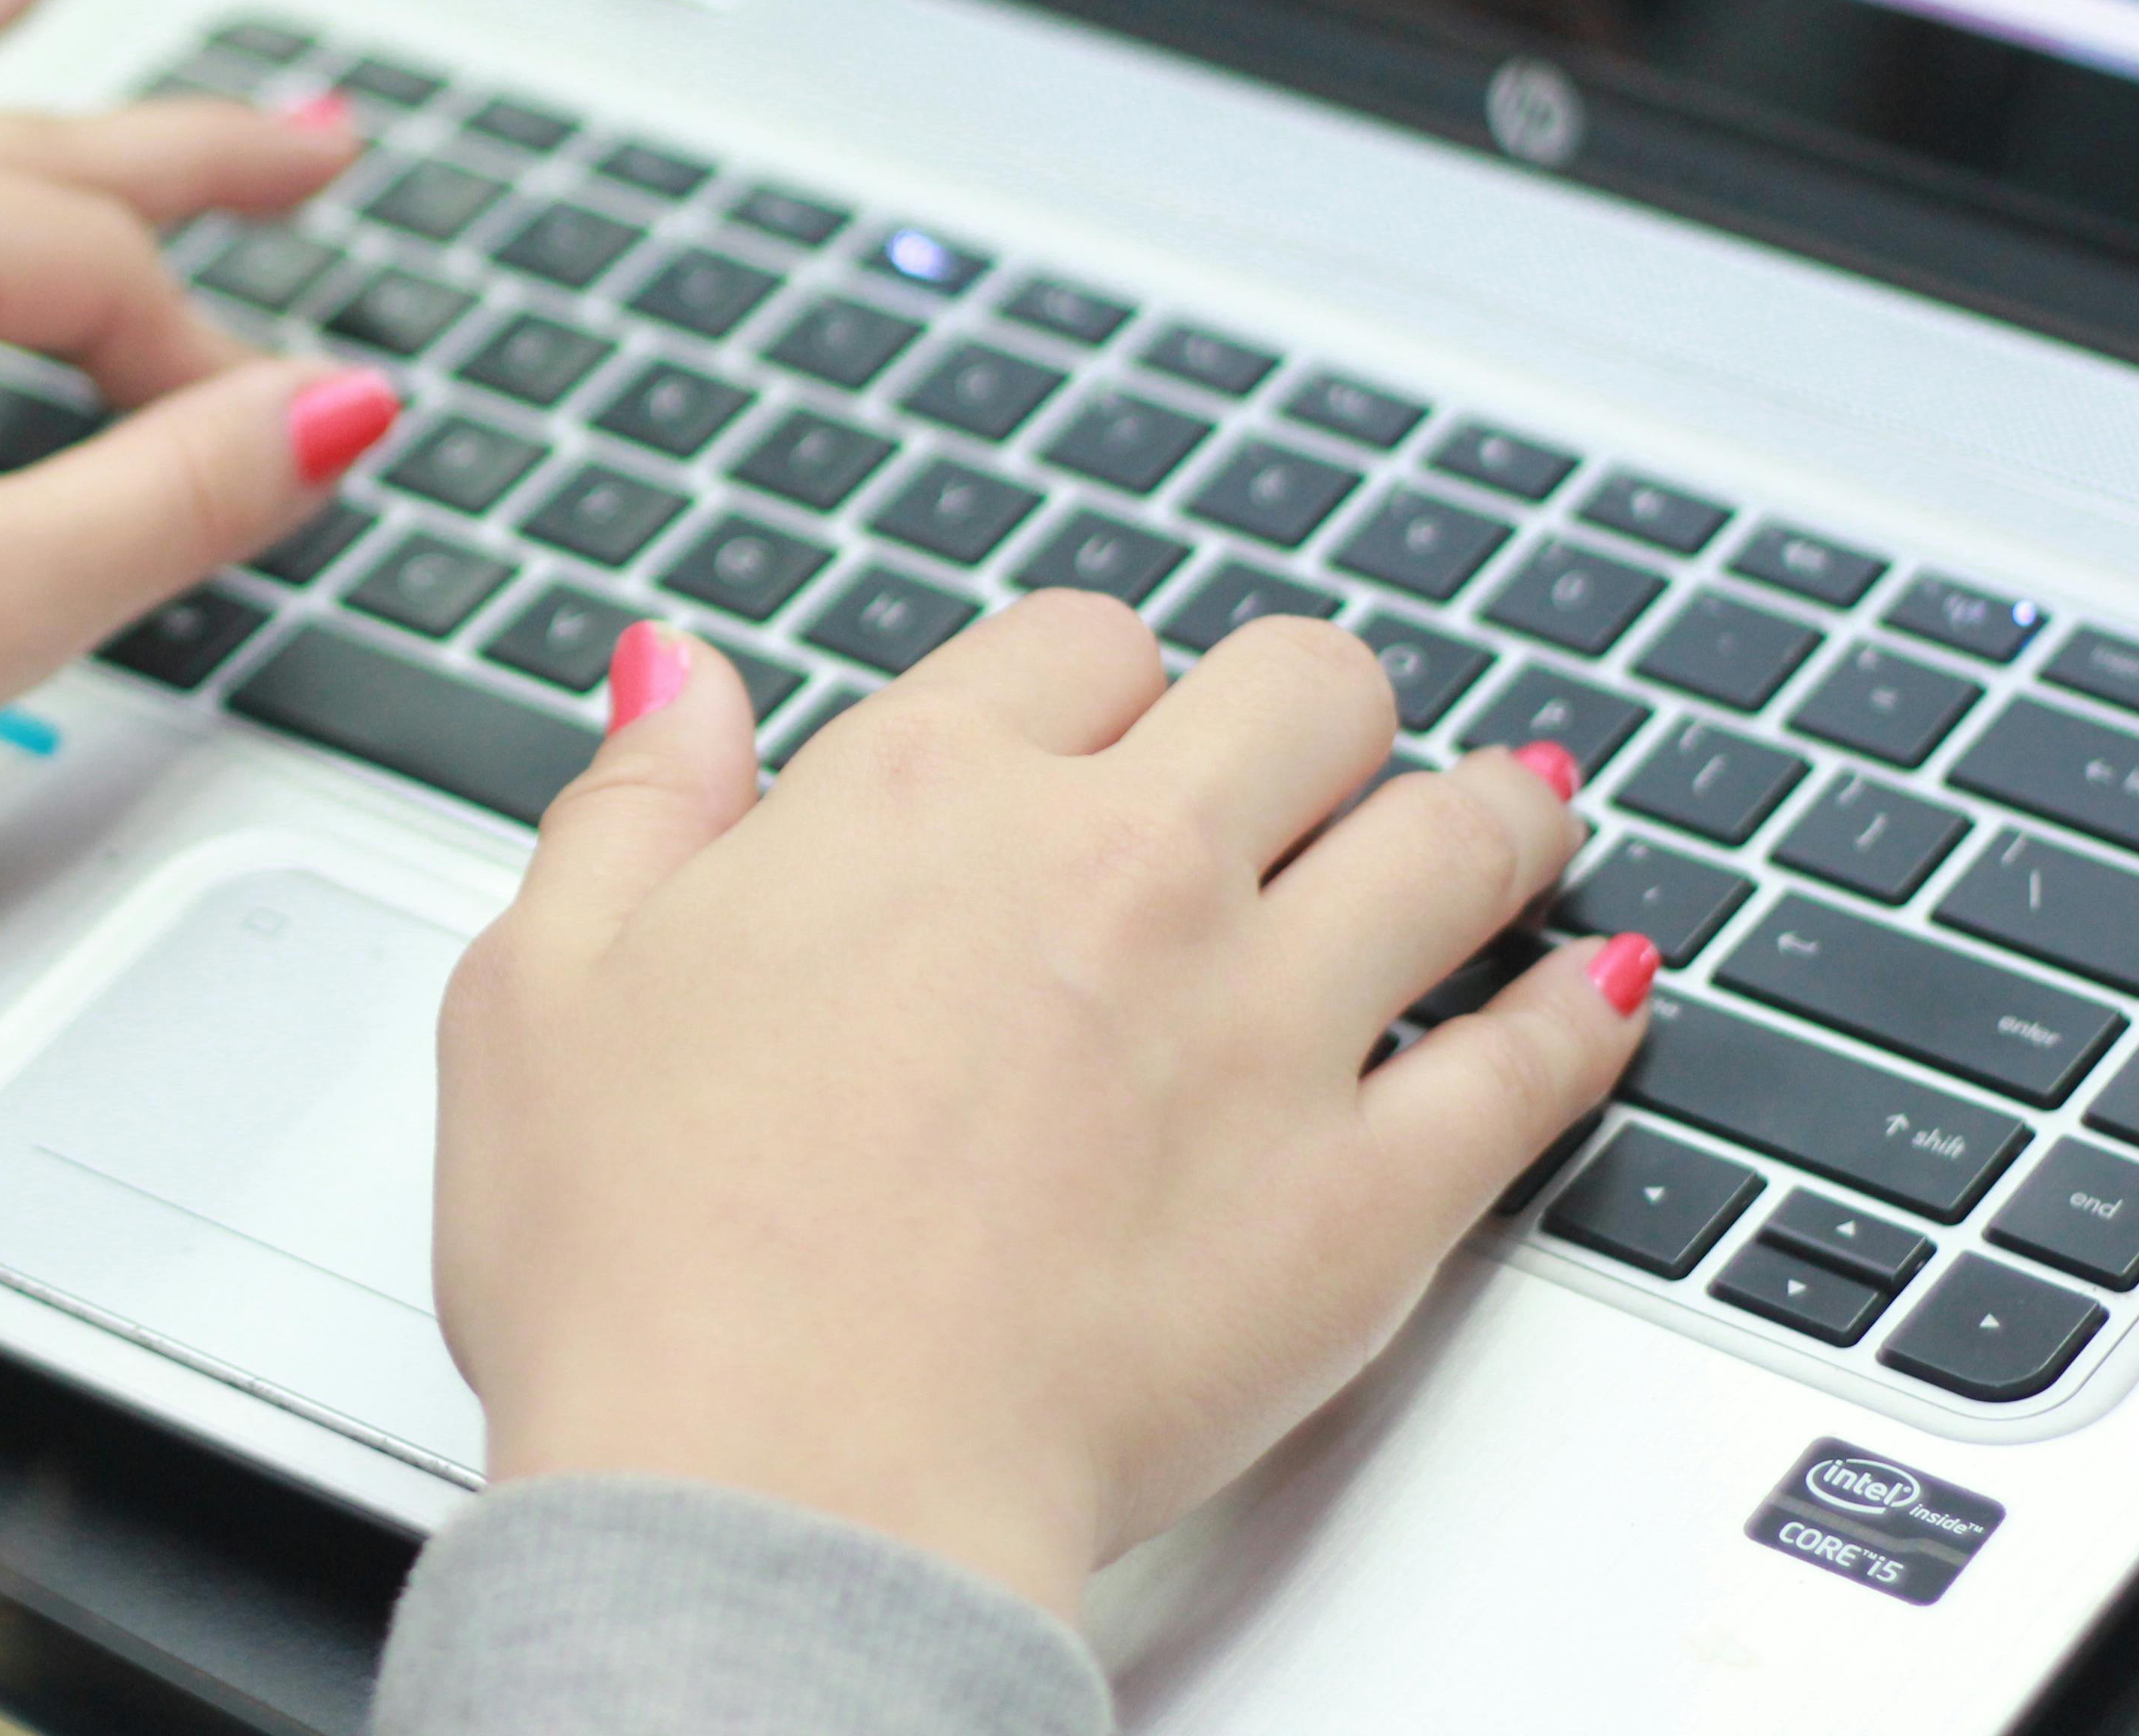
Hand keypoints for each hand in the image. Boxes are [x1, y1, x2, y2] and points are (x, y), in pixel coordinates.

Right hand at [433, 601, 1649, 1616]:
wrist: (774, 1496)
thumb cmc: (641, 1264)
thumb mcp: (542, 981)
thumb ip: (638, 801)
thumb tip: (684, 673)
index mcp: (926, 798)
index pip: (1079, 642)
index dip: (1093, 681)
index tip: (1095, 731)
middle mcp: (1118, 872)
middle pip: (1304, 691)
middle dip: (1307, 712)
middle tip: (1306, 757)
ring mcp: (1262, 1028)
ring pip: (1454, 841)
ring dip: (1485, 812)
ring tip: (1506, 814)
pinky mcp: (1359, 1199)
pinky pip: (1527, 1070)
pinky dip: (1579, 1018)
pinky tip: (1596, 992)